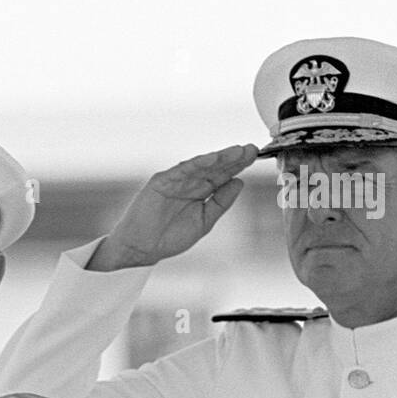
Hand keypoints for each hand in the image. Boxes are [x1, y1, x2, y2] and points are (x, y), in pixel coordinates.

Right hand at [86, 145, 257, 270]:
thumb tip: (240, 182)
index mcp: (200, 192)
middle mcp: (189, 183)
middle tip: (251, 149)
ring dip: (219, 158)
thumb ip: (221, 202)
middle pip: (215, 168)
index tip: (255, 156)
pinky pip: (180, 170)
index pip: (222, 175)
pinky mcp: (161, 181)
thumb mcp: (204, 221)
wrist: (142, 248)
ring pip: (200, 166)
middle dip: (233, 159)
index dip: (238, 166)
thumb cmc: (170, 237)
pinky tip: (212, 158)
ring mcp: (175, 180)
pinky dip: (196, 164)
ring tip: (237, 152)